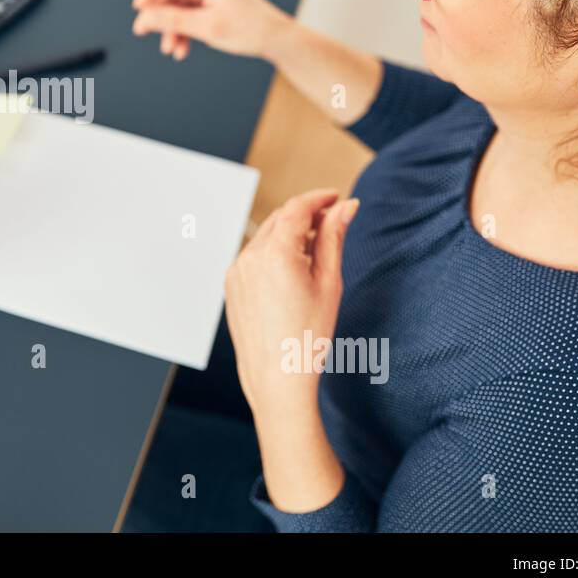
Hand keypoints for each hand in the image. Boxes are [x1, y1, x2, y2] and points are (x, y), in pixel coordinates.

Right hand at [131, 0, 291, 60]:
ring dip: (171, 28)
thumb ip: (172, 21)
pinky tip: (182, 49)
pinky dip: (183, 32)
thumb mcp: (206, 27)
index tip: (139, 7)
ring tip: (171, 49)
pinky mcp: (213, 7)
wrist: (276, 41)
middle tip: (145, 33)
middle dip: (159, 15)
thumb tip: (143, 18)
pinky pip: (189, 16)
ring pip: (178, 7)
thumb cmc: (250, 29)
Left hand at [224, 189, 358, 413]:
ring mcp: (236, 271)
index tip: (336, 198)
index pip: (296, 208)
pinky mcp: (231, 285)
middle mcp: (249, 257)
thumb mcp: (329, 282)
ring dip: (289, 233)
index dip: (318, 198)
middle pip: (279, 219)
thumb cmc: (307, 336)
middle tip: (332, 219)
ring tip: (315, 248)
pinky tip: (293, 269)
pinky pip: (254, 257)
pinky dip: (273, 252)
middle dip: (305, 214)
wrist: (278, 378)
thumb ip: (333, 237)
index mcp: (275, 254)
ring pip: (265, 237)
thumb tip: (346, 207)